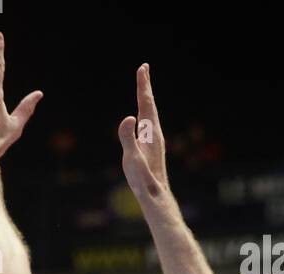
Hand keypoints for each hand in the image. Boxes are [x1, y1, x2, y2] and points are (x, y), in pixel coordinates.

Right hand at [117, 64, 172, 208]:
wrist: (155, 195)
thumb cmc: (142, 179)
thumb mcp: (131, 158)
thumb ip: (127, 137)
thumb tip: (128, 117)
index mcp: (150, 132)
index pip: (146, 103)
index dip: (143, 85)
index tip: (143, 68)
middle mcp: (155, 133)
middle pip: (150, 104)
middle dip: (145, 87)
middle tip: (144, 70)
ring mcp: (154, 140)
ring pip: (150, 114)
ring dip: (146, 99)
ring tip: (143, 88)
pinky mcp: (152, 147)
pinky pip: (148, 123)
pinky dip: (145, 113)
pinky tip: (143, 117)